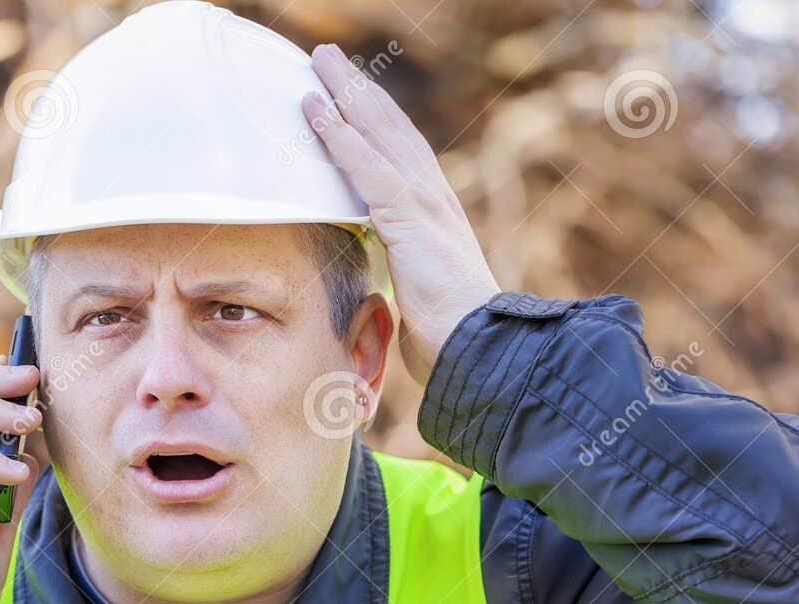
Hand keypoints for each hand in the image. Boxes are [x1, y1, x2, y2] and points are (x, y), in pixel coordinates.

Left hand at [305, 43, 499, 384]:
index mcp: (435, 214)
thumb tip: (393, 287)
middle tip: (328, 59)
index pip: (400, 155)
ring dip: (346, 97)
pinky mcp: (411, 219)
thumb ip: (405, 276)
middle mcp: (433, 197)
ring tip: (319, 64)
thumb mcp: (421, 295)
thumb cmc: (452, 335)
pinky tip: (318, 111)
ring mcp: (425, 204)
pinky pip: (369, 168)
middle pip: (390, 130)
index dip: (375, 123)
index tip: (351, 95)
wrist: (480, 349)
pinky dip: (341, 137)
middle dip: (359, 92)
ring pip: (379, 136)